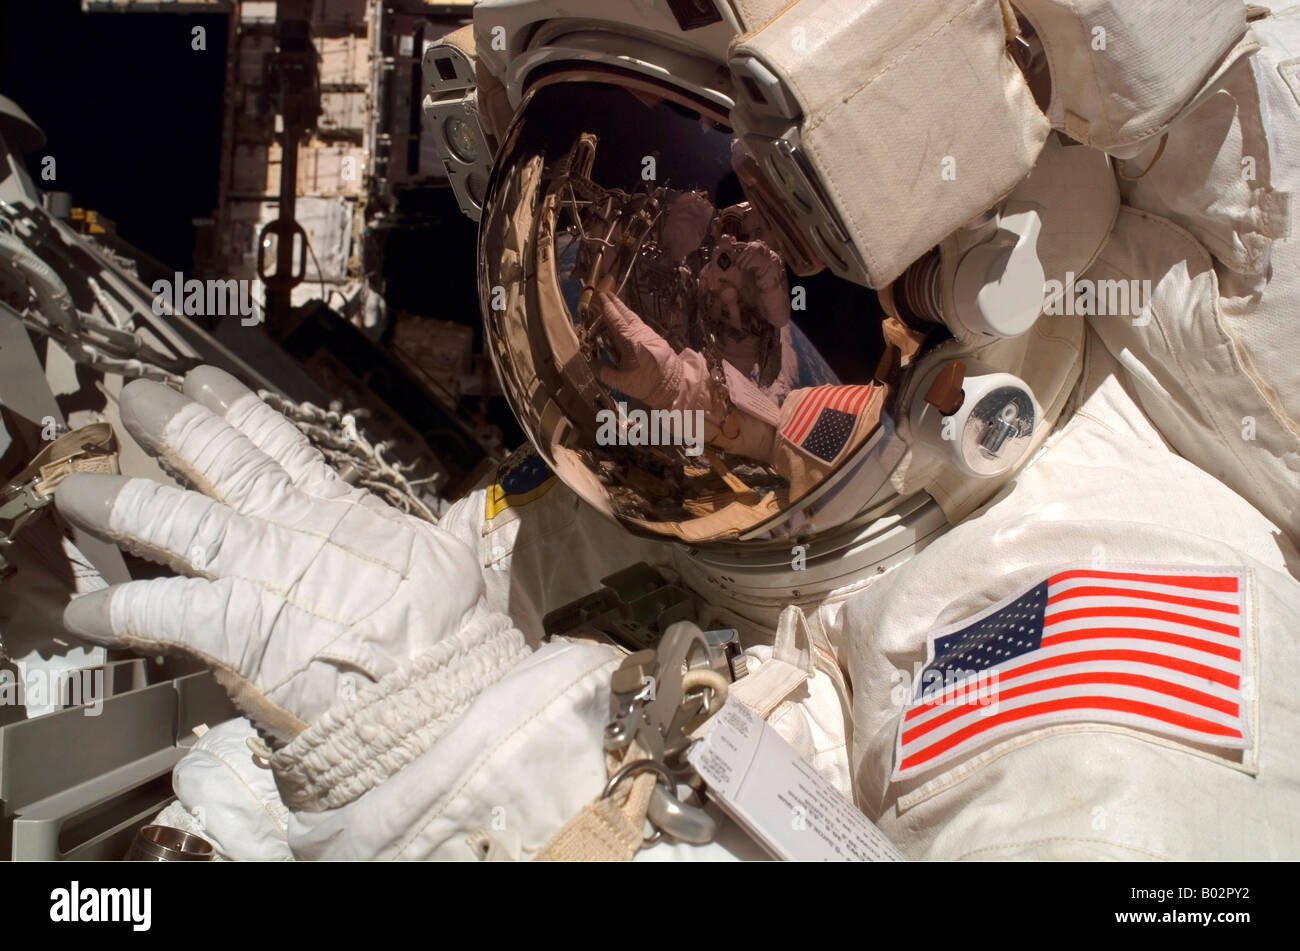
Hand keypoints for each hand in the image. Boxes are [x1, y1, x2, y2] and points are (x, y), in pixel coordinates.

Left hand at [57, 367, 485, 745]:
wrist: (436, 682)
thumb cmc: (453, 629)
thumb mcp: (455, 560)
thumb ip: (450, 532)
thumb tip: (472, 513)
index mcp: (339, 510)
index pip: (279, 446)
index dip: (239, 410)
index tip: (206, 381)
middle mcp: (288, 527)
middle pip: (218, 461)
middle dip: (173, 426)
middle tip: (134, 397)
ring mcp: (256, 570)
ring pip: (174, 519)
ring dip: (123, 503)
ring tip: (78, 488)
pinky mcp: (231, 625)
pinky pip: (156, 611)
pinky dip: (117, 610)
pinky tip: (80, 610)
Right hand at [594, 291, 687, 408]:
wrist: (673, 384)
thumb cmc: (646, 383)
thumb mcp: (621, 382)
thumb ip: (603, 372)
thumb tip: (589, 363)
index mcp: (631, 342)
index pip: (616, 321)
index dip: (608, 309)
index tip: (600, 297)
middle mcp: (640, 334)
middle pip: (626, 314)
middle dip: (615, 303)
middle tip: (605, 293)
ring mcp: (648, 334)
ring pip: (633, 317)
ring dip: (623, 308)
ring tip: (613, 301)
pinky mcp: (654, 337)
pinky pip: (638, 322)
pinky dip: (630, 316)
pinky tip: (626, 316)